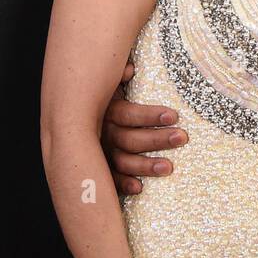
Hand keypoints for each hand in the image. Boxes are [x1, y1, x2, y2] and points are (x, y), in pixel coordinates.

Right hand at [102, 62, 187, 194]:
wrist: (75, 120)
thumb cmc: (107, 99)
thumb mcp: (111, 84)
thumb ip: (120, 76)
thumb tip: (129, 69)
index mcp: (106, 111)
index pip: (127, 114)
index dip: (149, 115)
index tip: (174, 115)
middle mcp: (102, 133)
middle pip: (129, 139)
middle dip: (156, 139)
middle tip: (182, 137)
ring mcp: (100, 153)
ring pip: (122, 161)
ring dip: (145, 166)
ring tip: (168, 167)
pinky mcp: (100, 169)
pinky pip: (110, 179)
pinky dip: (123, 184)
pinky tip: (139, 188)